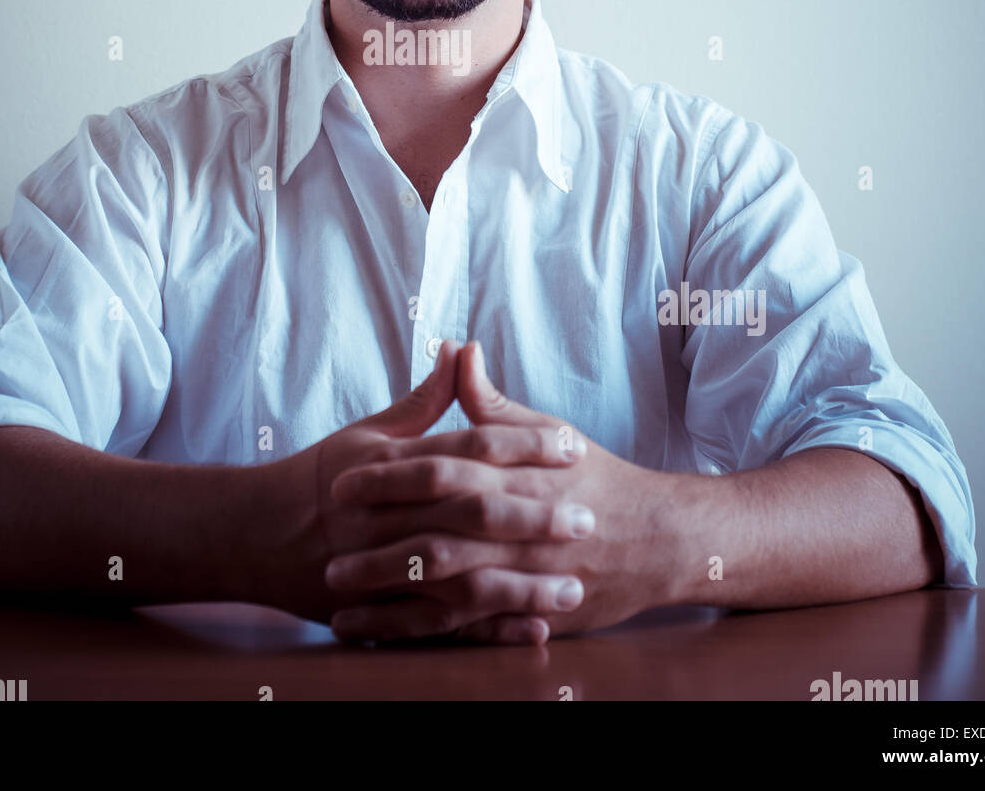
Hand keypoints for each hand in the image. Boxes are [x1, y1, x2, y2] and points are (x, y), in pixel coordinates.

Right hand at [254, 340, 587, 643]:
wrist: (257, 534)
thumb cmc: (322, 476)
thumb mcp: (370, 431)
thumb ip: (424, 398)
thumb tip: (462, 348)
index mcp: (393, 462)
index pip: (468, 445)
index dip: (522, 445)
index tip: (572, 446)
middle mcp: (389, 513)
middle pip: (471, 511)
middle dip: (532, 516)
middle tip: (586, 519)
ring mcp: (384, 566)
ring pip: (461, 577)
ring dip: (520, 584)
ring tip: (573, 588)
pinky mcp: (380, 610)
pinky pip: (441, 626)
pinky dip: (487, 630)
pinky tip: (531, 628)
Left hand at [324, 342, 684, 642]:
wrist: (656, 537)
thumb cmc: (591, 475)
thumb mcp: (545, 430)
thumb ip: (491, 402)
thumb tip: (458, 349)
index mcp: (514, 473)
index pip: (441, 469)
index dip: (389, 475)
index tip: (342, 480)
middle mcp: (517, 525)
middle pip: (438, 533)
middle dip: (379, 542)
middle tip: (328, 547)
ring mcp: (524, 574)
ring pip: (449, 589)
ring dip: (391, 594)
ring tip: (337, 596)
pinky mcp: (530, 613)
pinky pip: (467, 630)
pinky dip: (421, 634)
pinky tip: (378, 634)